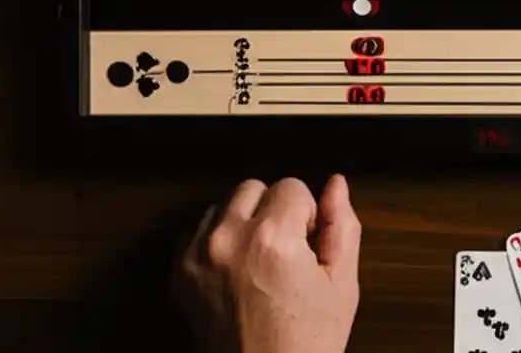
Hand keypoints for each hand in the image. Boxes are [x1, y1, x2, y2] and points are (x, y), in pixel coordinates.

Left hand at [174, 175, 361, 352]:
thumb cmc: (305, 343)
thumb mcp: (341, 285)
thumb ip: (341, 226)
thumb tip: (336, 184)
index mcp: (273, 239)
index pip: (291, 186)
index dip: (306, 215)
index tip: (307, 245)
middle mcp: (228, 240)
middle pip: (253, 188)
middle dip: (272, 210)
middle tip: (285, 251)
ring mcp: (197, 256)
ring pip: (223, 206)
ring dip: (242, 223)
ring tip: (259, 263)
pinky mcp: (179, 273)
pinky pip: (196, 232)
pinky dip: (216, 243)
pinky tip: (236, 271)